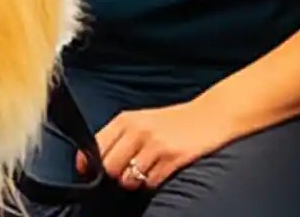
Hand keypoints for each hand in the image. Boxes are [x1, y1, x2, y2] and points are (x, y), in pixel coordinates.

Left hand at [74, 101, 236, 190]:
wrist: (211, 116)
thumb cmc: (174, 121)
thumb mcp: (142, 121)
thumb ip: (120, 137)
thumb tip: (93, 161)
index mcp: (126, 120)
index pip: (95, 146)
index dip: (89, 163)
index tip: (89, 172)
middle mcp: (138, 131)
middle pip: (109, 167)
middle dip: (115, 176)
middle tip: (127, 173)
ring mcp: (155, 145)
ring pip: (128, 179)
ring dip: (135, 182)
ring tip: (146, 172)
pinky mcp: (172, 158)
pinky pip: (151, 183)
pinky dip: (153, 183)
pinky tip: (161, 172)